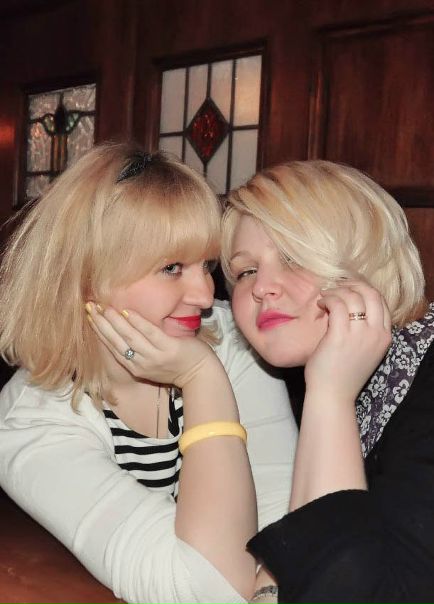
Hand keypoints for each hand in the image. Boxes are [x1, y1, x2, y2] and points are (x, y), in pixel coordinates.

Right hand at [86, 303, 216, 387]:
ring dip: (115, 322)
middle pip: (116, 342)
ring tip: (104, 308)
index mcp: (135, 367)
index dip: (100, 331)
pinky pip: (150, 333)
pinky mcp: (169, 350)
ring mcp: (155, 357)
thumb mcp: (152, 362)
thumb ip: (139, 350)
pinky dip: (138, 323)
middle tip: (90, 307)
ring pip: (130, 338)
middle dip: (102, 324)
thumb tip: (124, 327)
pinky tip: (127, 312)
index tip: (90, 316)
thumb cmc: (176, 365)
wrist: (200, 374)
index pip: (112, 347)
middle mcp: (142, 364)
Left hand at [304, 281, 391, 402]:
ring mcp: (359, 334)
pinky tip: (320, 304)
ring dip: (337, 291)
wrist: (333, 395)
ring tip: (325, 296)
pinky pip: (336, 305)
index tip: (349, 288)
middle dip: (353, 284)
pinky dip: (327, 299)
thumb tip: (349, 304)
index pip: (381, 302)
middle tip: (337, 286)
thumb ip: (363, 330)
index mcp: (384, 336)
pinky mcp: (340, 336)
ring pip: (352, 297)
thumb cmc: (343, 374)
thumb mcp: (363, 350)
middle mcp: (376, 333)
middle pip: (371, 294)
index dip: (364, 290)